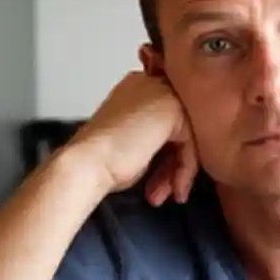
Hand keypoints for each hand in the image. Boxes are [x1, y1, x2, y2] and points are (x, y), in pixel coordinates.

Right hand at [66, 71, 199, 206]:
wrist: (89, 163)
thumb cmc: (103, 160)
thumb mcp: (136, 143)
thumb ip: (158, 138)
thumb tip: (181, 153)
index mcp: (137, 89)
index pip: (169, 120)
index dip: (170, 153)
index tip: (163, 181)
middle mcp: (149, 85)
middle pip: (181, 127)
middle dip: (175, 164)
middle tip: (165, 189)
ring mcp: (161, 94)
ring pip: (188, 136)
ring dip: (179, 171)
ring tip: (166, 194)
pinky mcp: (172, 108)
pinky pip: (190, 142)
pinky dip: (185, 169)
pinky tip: (173, 188)